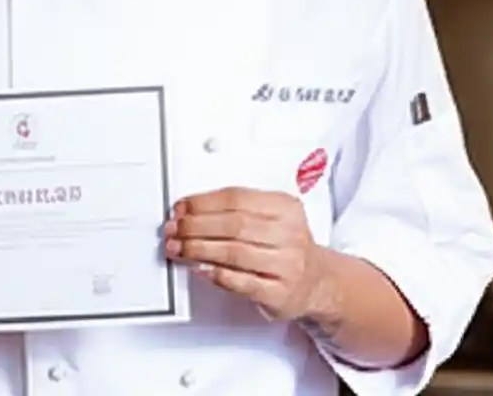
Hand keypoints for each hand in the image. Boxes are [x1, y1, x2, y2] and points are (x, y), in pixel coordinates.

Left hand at [163, 187, 328, 320]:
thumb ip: (237, 210)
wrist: (317, 281)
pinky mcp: (279, 294)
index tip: (182, 208)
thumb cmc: (287, 246)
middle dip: (196, 226)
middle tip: (174, 229)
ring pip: (234, 253)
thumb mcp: (274, 216)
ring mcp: (286, 265)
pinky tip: (200, 270)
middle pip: (233, 225)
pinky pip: (242, 282)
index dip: (203, 203)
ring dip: (198, 250)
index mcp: (285, 208)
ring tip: (179, 249)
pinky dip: (216, 275)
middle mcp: (289, 234)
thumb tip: (190, 212)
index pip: (237, 198)